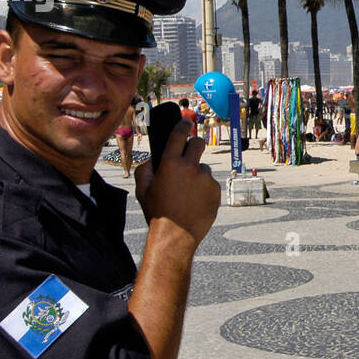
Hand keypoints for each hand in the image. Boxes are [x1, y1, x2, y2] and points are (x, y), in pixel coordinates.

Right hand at [135, 121, 220, 245]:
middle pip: (198, 143)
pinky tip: (195, 202)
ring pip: (204, 168)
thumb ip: (146, 168)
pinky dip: (204, 189)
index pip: (179, 134)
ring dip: (197, 175)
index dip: (182, 125)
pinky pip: (210, 184)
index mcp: (170, 163)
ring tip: (187, 193)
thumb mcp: (142, 189)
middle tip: (189, 154)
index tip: (185, 123)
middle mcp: (190, 167)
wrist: (175, 235)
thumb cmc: (157, 212)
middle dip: (194, 145)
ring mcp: (206, 179)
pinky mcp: (216, 191)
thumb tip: (155, 159)